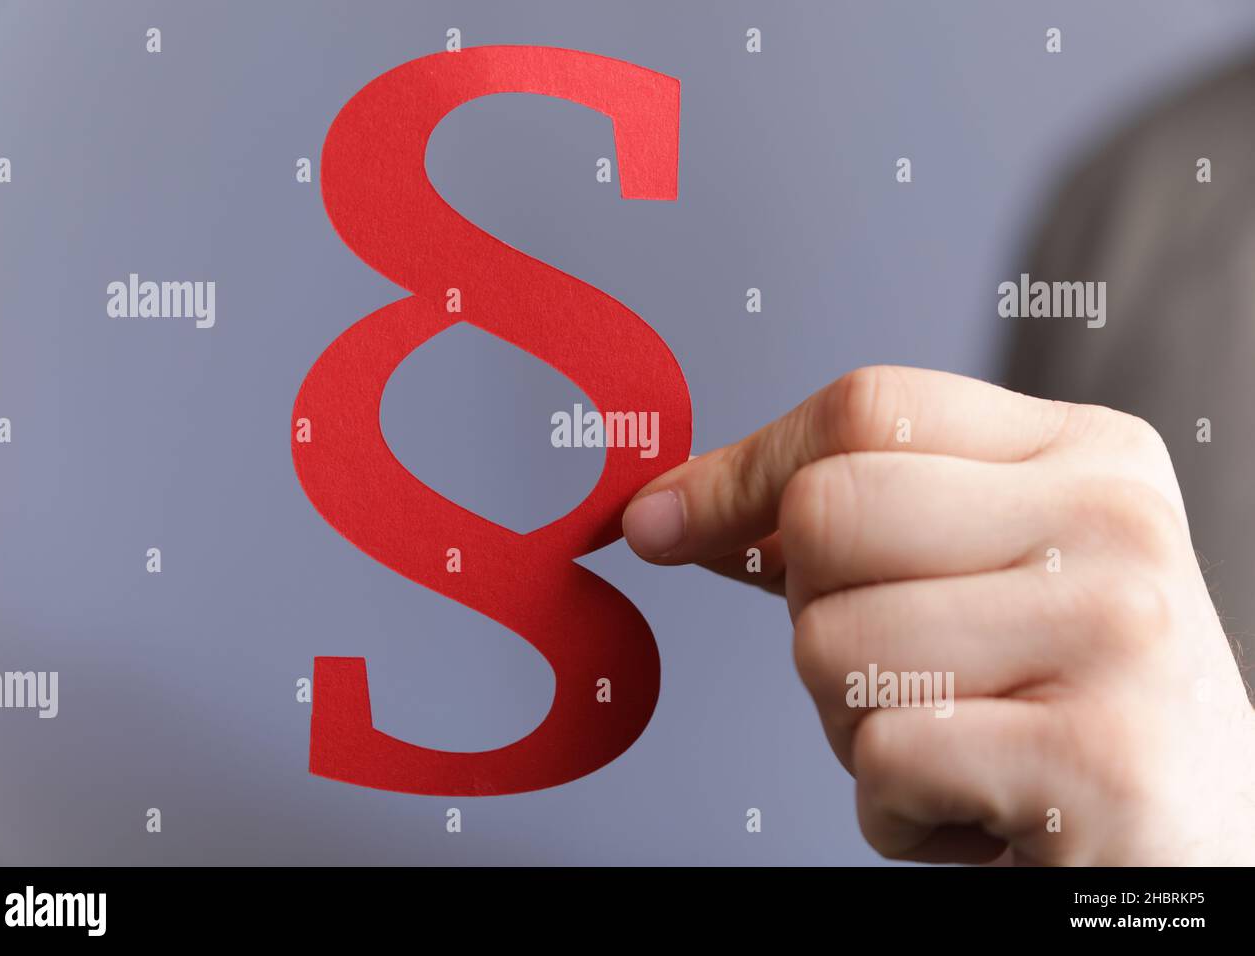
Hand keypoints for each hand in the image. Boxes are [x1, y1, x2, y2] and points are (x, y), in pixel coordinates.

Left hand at [621, 365, 1254, 863]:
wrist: (1193, 853)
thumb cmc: (1060, 708)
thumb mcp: (979, 576)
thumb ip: (845, 527)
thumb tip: (669, 509)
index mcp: (1086, 453)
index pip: (865, 407)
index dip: (738, 470)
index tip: (663, 523)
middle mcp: (1113, 520)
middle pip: (825, 514)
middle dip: (812, 615)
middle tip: (899, 674)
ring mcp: (1118, 634)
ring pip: (831, 645)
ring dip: (853, 727)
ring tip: (956, 748)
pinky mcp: (1101, 761)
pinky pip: (883, 759)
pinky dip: (894, 811)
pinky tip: (979, 814)